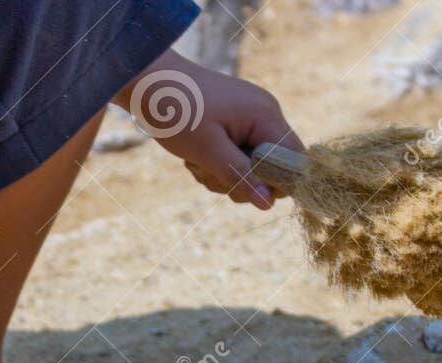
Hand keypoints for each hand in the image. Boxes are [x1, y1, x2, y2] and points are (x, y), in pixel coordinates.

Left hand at [120, 51, 302, 209]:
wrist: (147, 79)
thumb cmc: (176, 111)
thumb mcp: (207, 151)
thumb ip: (240, 176)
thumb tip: (268, 204)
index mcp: (266, 115)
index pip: (294, 161)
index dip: (275, 183)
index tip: (242, 185)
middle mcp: (266, 113)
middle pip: (275, 167)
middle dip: (245, 180)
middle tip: (213, 172)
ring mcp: (252, 117)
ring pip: (255, 165)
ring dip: (228, 174)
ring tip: (200, 162)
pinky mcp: (237, 122)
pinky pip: (240, 155)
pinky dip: (221, 164)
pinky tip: (199, 156)